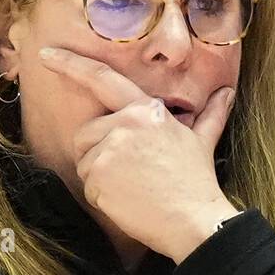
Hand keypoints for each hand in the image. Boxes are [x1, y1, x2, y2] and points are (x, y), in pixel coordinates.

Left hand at [38, 46, 237, 259]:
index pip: (101, 80)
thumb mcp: (202, 141)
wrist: (193, 220)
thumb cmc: (197, 181)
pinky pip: (88, 185)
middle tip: (130, 172)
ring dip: (101, 175)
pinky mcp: (99, 177)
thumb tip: (227, 94)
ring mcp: (109, 150)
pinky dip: (102, 196)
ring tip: (133, 186)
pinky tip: (128, 200)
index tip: (46, 55)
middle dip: (98, 151)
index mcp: (145, 110)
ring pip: (84, 160)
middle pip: (86, 133)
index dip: (70, 65)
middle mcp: (124, 123)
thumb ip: (210, 115)